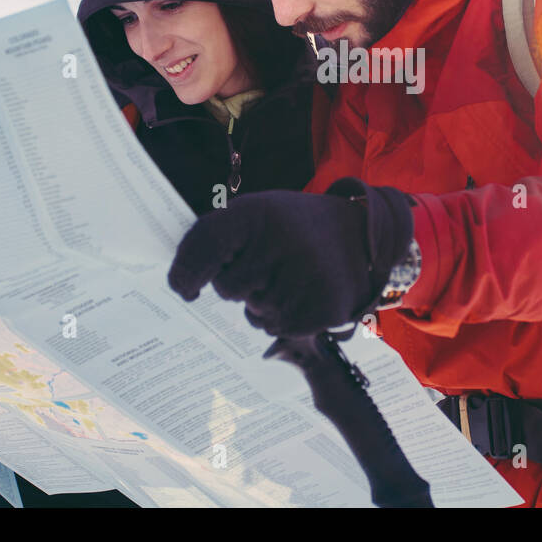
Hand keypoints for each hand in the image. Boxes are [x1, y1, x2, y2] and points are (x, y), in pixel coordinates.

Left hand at [167, 178, 413, 337]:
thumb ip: (216, 238)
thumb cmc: (292, 228)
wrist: (360, 235)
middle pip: (227, 288)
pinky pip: (278, 329)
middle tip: (269, 263)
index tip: (185, 289)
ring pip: (254, 312)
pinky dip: (283, 318)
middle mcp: (282, 241)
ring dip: (264, 303)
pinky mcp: (324, 307)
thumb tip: (181, 282)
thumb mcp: (257, 214)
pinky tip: (304, 294)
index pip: (206, 243)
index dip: (187, 271)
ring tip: (292, 276)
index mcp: (259, 212)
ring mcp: (306, 276)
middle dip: (239, 285)